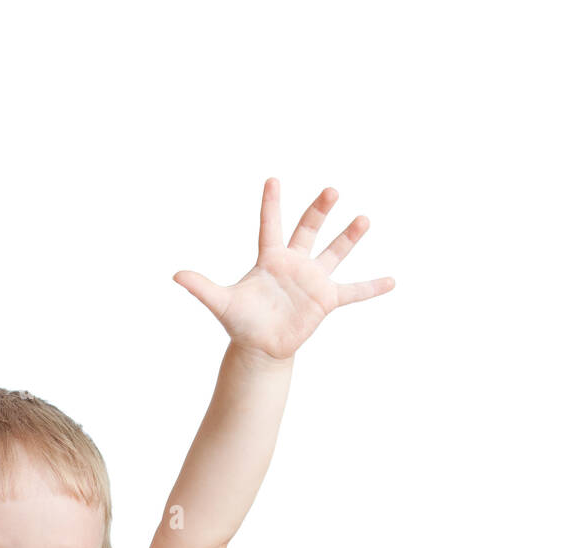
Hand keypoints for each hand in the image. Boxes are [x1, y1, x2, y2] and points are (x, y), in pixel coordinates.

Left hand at [173, 178, 394, 361]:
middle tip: (331, 190)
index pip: (269, 226)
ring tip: (364, 219)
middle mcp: (294, 263)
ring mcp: (313, 280)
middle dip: (319, 210)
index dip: (270, 204)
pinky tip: (392, 281)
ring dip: (349, 237)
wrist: (260, 347)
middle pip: (308, 229)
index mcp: (269, 259)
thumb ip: (201, 287)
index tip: (273, 179)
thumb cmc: (241, 323)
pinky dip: (372, 287)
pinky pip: (354, 292)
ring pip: (334, 252)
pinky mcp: (326, 300)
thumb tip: (175, 274)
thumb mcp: (221, 304)